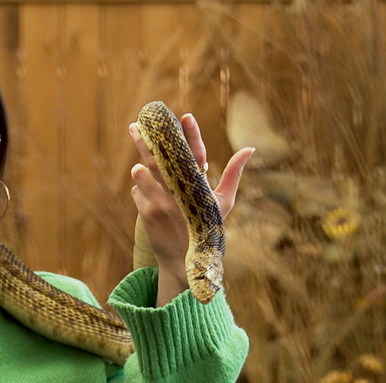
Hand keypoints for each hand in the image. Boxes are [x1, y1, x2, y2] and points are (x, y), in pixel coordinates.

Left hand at [129, 112, 253, 303]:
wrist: (184, 264)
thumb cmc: (206, 229)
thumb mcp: (223, 203)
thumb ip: (233, 174)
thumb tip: (250, 149)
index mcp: (201, 188)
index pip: (197, 156)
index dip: (191, 135)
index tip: (185, 116)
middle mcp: (182, 195)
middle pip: (161, 159)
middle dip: (148, 139)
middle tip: (138, 123)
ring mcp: (163, 204)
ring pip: (143, 172)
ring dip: (140, 162)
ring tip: (135, 138)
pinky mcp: (147, 214)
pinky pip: (137, 192)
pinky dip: (139, 190)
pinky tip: (145, 193)